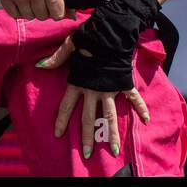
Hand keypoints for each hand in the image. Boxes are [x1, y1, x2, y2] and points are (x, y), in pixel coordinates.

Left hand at [38, 35, 149, 158]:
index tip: (58, 134)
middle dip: (87, 137)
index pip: (67, 106)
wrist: (110, 32)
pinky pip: (133, 98)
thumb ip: (57, 58)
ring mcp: (110, 89)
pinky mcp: (123, 84)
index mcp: (78, 83)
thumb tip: (41, 65)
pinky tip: (146, 120)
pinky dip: (140, 108)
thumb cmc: (89, 38)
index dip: (62, 121)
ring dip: (111, 133)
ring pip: (110, 116)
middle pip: (89, 118)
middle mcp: (93, 90)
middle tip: (86, 154)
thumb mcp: (69, 46)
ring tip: (112, 150)